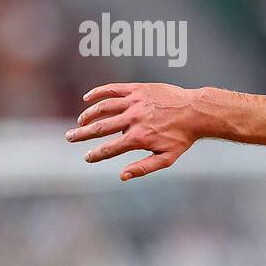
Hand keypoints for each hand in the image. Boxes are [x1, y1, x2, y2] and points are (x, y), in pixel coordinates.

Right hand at [67, 83, 203, 179]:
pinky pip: (112, 89)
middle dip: (81, 134)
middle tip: (69, 137)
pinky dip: (97, 93)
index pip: (109, 148)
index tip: (86, 157)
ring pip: (103, 107)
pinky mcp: (137, 89)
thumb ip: (144, 168)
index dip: (95, 154)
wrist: (197, 111)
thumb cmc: (183, 137)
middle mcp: (133, 119)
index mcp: (139, 138)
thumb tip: (122, 176)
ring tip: (80, 122)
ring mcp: (134, 102)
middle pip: (100, 127)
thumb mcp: (167, 158)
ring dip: (88, 115)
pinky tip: (87, 98)